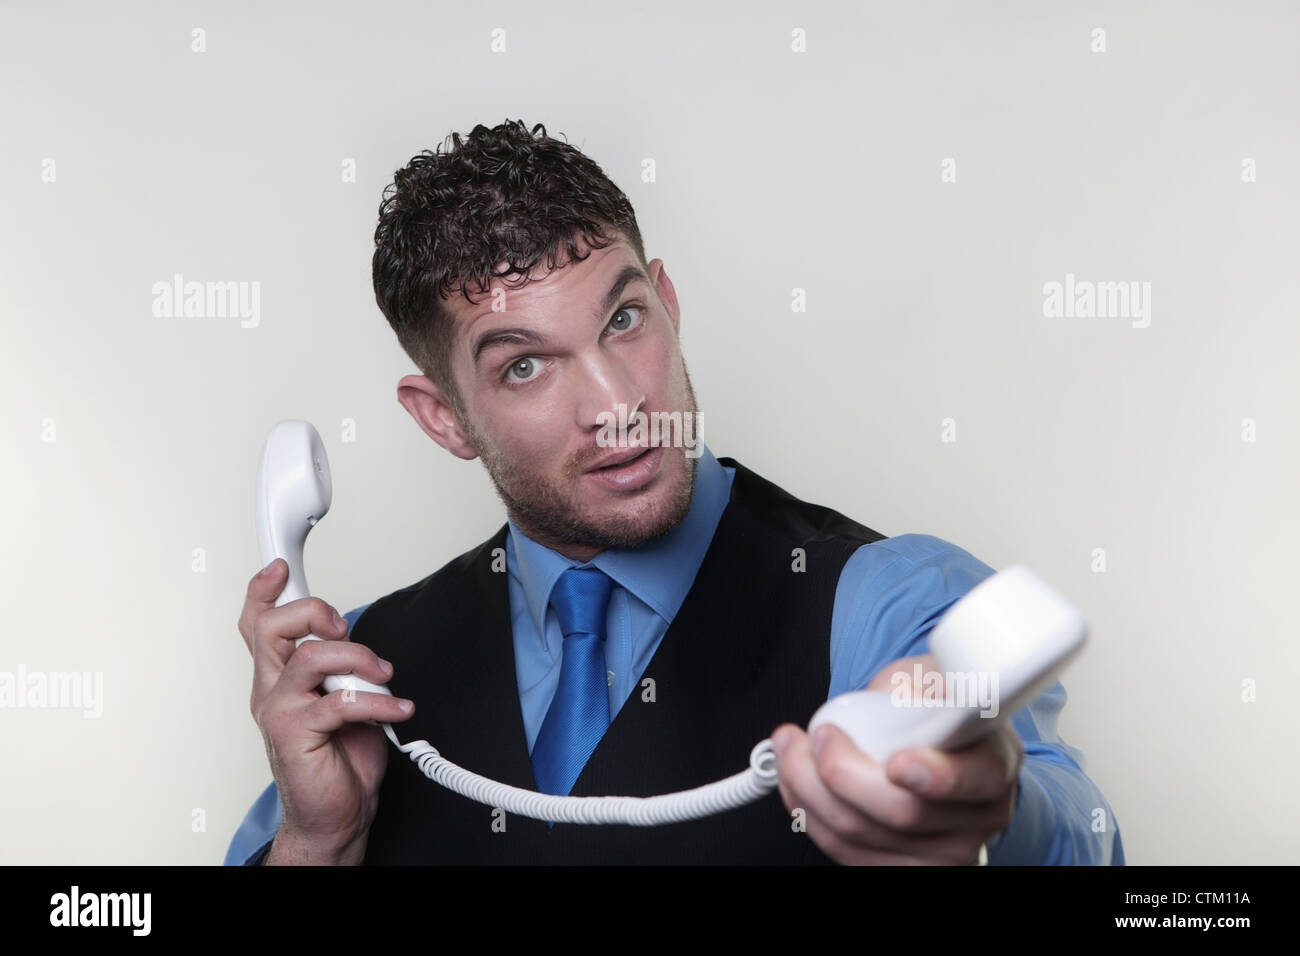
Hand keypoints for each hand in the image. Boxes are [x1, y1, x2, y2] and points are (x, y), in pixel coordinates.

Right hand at [238, 558, 415, 864]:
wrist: (335, 815)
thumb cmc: (339, 759)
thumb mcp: (345, 697)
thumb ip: (343, 666)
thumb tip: (361, 644)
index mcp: (280, 676)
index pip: (258, 624)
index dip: (264, 590)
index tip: (278, 565)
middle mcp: (272, 690)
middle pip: (271, 627)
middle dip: (314, 612)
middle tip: (345, 628)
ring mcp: (281, 711)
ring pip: (311, 657)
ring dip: (359, 659)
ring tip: (384, 677)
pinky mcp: (297, 734)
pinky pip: (340, 702)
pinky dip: (379, 702)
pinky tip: (397, 710)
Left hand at [771, 653, 1021, 864]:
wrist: (942, 749)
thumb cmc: (936, 709)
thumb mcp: (931, 677)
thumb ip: (912, 686)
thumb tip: (882, 705)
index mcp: (994, 762)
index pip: (976, 779)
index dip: (936, 776)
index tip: (898, 762)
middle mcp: (977, 817)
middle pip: (903, 813)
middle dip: (841, 771)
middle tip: (817, 734)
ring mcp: (942, 852)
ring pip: (861, 835)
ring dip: (808, 789)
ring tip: (792, 748)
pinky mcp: (903, 867)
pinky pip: (843, 851)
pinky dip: (809, 813)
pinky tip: (797, 781)